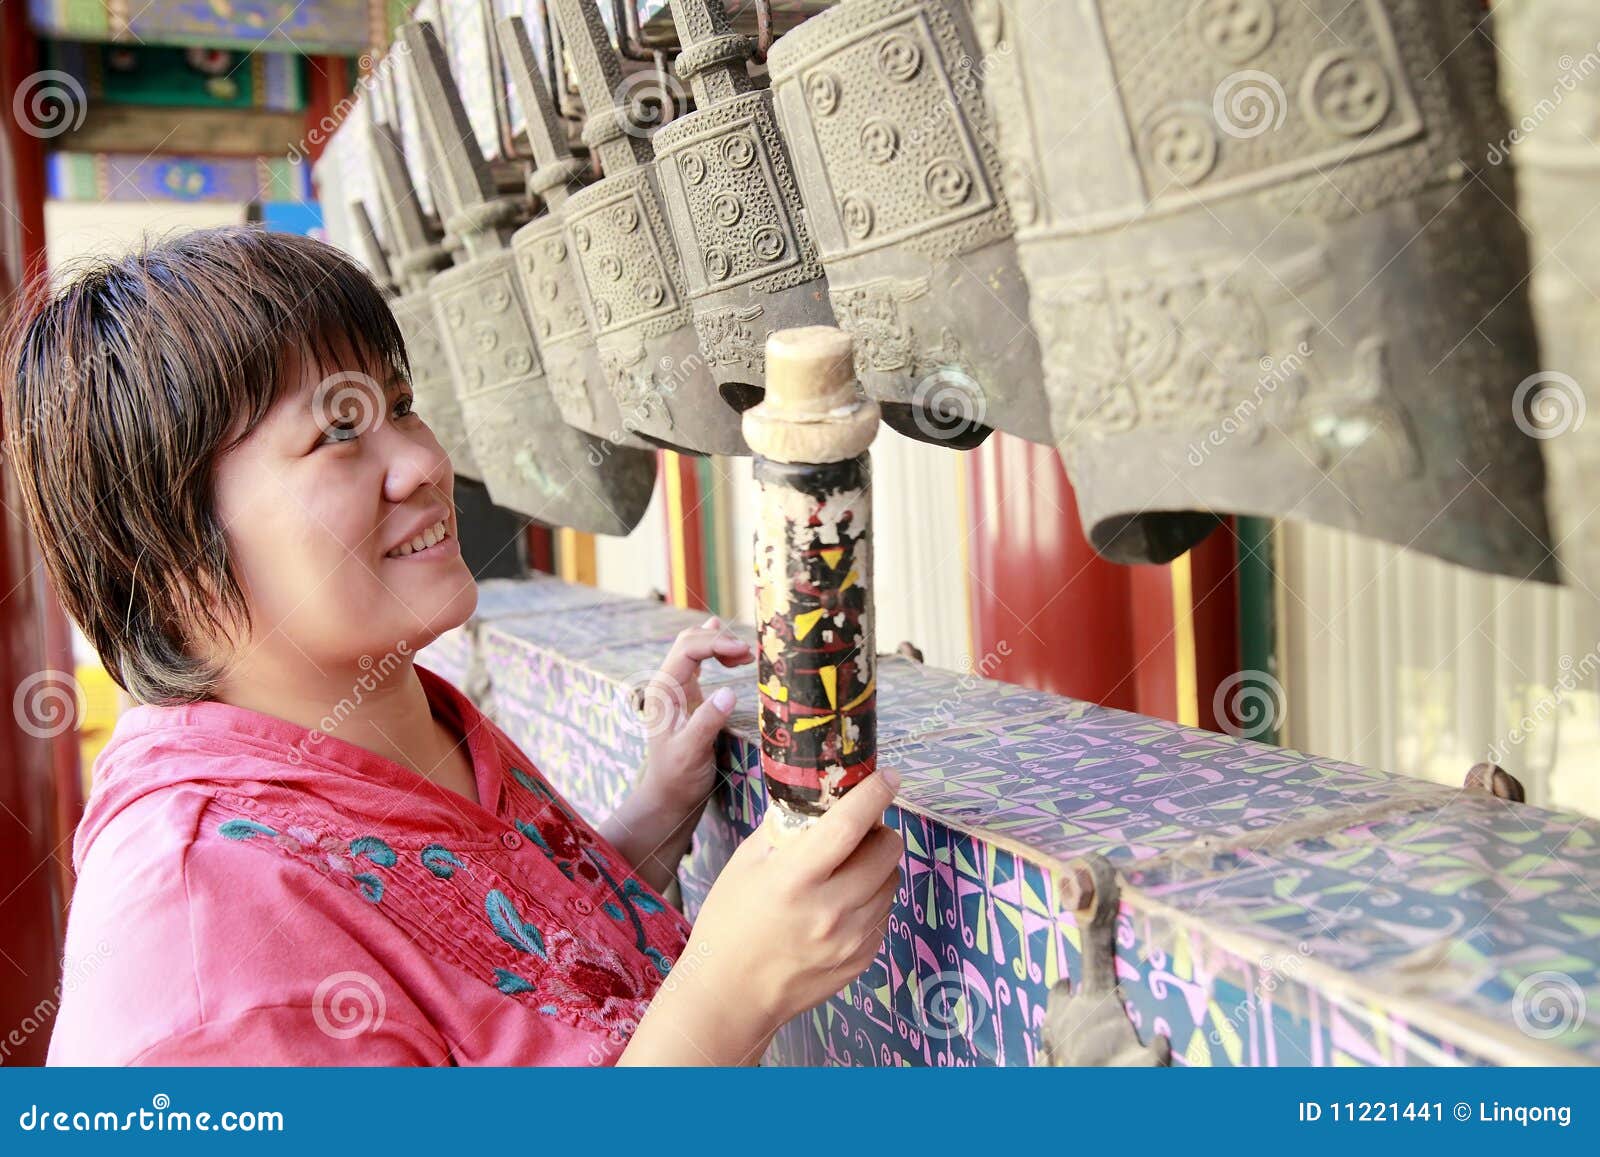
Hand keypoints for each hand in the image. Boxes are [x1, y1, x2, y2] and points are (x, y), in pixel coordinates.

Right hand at [631, 768, 902, 1062]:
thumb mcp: (746, 864)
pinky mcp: (862, 959)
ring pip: (891, 881)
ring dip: (877, 866)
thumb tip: (816, 800)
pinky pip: (883, 913)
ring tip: (845, 870)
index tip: (888, 777)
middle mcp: (831, 909)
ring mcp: (851, 939)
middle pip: (886, 851)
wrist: (730, 996)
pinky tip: (841, 905)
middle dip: (879, 832)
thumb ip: (784, 829)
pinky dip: (871, 899)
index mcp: (795, 879)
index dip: (874, 794)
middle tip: (858, 832)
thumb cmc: (729, 924)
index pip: (850, 825)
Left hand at [638, 615, 754, 816]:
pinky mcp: (689, 695)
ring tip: (745, 656)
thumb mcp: (691, 752)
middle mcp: (667, 684)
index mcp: (663, 690)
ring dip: (720, 645)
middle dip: (719, 640)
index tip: (744, 652)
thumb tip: (730, 692)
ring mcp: (677, 688)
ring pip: (695, 648)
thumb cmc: (678, 777)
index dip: (716, 643)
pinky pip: (699, 662)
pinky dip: (716, 652)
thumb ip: (707, 721)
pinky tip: (728, 649)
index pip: (687, 649)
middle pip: (690, 641)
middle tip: (749, 655)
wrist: (671, 796)